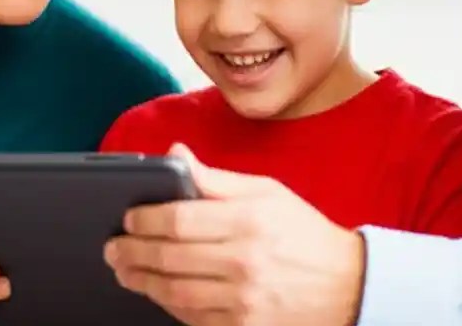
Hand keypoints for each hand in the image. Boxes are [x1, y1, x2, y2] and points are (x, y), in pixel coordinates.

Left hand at [104, 144, 365, 325]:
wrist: (349, 286)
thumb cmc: (303, 234)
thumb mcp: (266, 193)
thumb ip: (216, 178)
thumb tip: (175, 154)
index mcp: (249, 221)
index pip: (179, 220)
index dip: (144, 220)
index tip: (127, 218)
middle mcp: (245, 262)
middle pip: (169, 258)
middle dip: (132, 252)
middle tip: (112, 248)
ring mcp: (245, 300)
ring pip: (175, 292)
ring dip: (142, 281)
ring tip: (124, 271)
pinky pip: (193, 318)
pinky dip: (169, 305)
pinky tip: (157, 292)